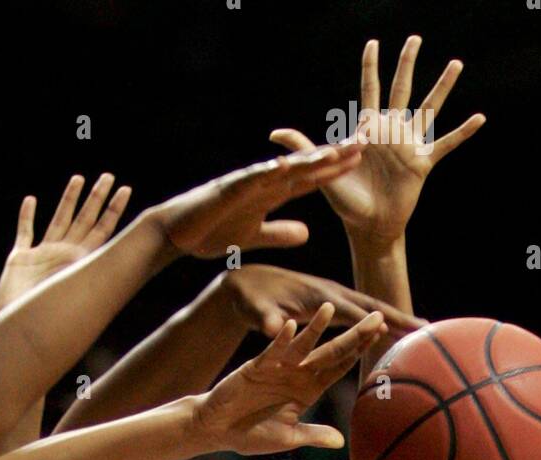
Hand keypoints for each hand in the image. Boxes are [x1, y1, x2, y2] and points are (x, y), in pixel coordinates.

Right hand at [0, 173, 132, 309]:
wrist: (18, 328)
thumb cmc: (48, 319)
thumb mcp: (76, 292)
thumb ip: (92, 276)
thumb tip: (122, 261)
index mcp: (79, 261)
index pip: (102, 230)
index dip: (114, 210)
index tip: (126, 189)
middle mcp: (64, 254)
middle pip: (84, 219)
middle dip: (97, 197)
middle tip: (108, 176)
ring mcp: (42, 256)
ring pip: (58, 220)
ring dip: (68, 200)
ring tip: (78, 179)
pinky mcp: (20, 260)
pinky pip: (25, 233)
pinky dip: (27, 217)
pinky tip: (31, 201)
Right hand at [151, 145, 362, 259]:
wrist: (177, 233)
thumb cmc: (211, 232)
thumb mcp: (253, 237)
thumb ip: (279, 233)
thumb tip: (307, 233)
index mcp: (271, 194)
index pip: (309, 180)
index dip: (335, 170)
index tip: (361, 159)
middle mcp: (263, 183)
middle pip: (304, 167)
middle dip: (332, 156)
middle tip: (363, 141)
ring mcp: (246, 184)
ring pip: (282, 170)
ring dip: (307, 160)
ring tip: (333, 152)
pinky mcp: (226, 190)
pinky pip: (249, 181)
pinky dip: (265, 174)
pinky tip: (282, 166)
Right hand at [190, 303, 385, 454]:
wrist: (217, 428)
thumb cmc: (251, 434)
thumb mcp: (287, 438)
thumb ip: (313, 436)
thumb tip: (340, 441)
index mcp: (308, 390)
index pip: (339, 367)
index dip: (359, 353)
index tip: (381, 337)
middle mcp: (297, 374)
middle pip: (331, 352)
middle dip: (354, 335)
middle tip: (376, 318)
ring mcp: (278, 367)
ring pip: (303, 345)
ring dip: (316, 327)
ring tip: (330, 308)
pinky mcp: (256, 366)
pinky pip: (271, 351)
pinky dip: (281, 340)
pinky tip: (292, 327)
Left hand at [217, 262, 424, 341]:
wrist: (246, 283)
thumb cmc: (249, 299)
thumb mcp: (254, 309)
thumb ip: (266, 319)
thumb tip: (277, 327)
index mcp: (316, 298)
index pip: (349, 313)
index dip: (369, 322)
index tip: (392, 330)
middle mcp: (330, 295)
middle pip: (370, 307)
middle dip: (398, 316)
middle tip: (427, 329)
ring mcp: (333, 298)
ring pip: (370, 308)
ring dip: (395, 318)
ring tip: (420, 330)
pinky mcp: (331, 304)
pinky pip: (360, 313)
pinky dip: (380, 320)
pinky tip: (393, 332)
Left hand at [270, 35, 485, 245]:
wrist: (368, 227)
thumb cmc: (345, 201)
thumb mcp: (323, 169)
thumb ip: (303, 146)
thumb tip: (273, 133)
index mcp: (368, 129)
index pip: (369, 90)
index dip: (371, 67)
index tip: (373, 43)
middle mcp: (390, 131)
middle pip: (402, 89)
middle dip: (407, 64)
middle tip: (415, 39)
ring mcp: (408, 145)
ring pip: (429, 108)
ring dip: (442, 87)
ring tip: (456, 64)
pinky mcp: (422, 163)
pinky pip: (446, 143)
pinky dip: (463, 131)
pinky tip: (479, 117)